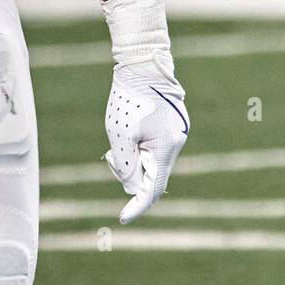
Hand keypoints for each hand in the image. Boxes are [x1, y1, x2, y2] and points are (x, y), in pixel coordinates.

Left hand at [104, 53, 188, 223]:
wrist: (142, 64)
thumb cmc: (128, 98)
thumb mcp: (120, 135)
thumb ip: (126, 165)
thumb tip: (134, 188)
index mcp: (165, 150)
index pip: (152, 189)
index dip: (137, 206)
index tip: (122, 219)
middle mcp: (176, 144)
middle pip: (150, 175)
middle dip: (128, 173)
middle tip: (108, 156)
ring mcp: (176, 134)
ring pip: (151, 161)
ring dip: (132, 158)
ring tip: (117, 139)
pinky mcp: (172, 126)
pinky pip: (154, 147)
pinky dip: (139, 147)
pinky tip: (128, 131)